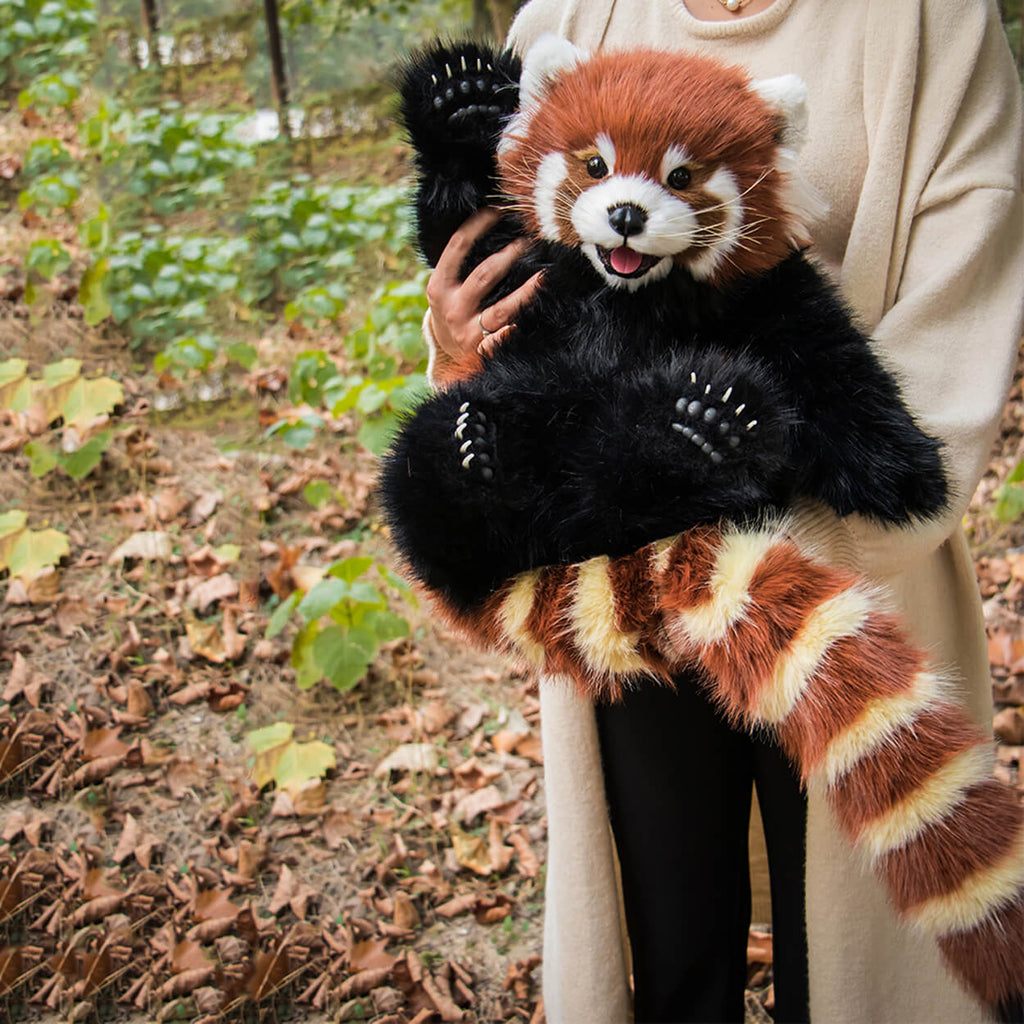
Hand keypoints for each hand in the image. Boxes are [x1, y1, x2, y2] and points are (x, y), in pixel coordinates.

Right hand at [425, 207, 542, 363]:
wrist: (448, 355)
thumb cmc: (453, 311)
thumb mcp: (446, 288)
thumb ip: (461, 266)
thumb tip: (492, 226)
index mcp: (439, 287)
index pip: (457, 246)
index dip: (478, 225)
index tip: (497, 210)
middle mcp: (452, 309)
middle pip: (484, 275)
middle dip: (510, 255)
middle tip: (530, 241)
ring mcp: (468, 332)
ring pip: (502, 309)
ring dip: (526, 292)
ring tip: (544, 276)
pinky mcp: (482, 351)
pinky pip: (504, 339)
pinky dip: (518, 330)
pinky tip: (536, 318)